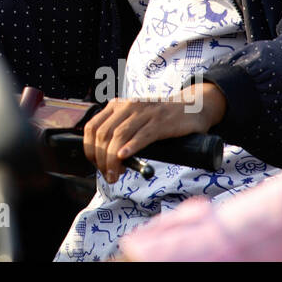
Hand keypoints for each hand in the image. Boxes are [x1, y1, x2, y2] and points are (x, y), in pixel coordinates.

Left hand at [82, 83, 225, 182]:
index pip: (92, 127)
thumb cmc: (160, 118)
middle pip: (103, 135)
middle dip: (101, 159)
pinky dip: (130, 147)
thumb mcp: (134, 119)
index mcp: (117, 106)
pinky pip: (142, 135)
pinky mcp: (161, 122)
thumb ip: (119, 132)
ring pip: (119, 136)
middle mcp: (127, 106)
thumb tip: (103, 160)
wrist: (191, 107)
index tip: (96, 165)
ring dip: (113, 160)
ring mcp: (144, 113)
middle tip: (108, 174)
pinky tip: (124, 158)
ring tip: (116, 174)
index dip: (89, 149)